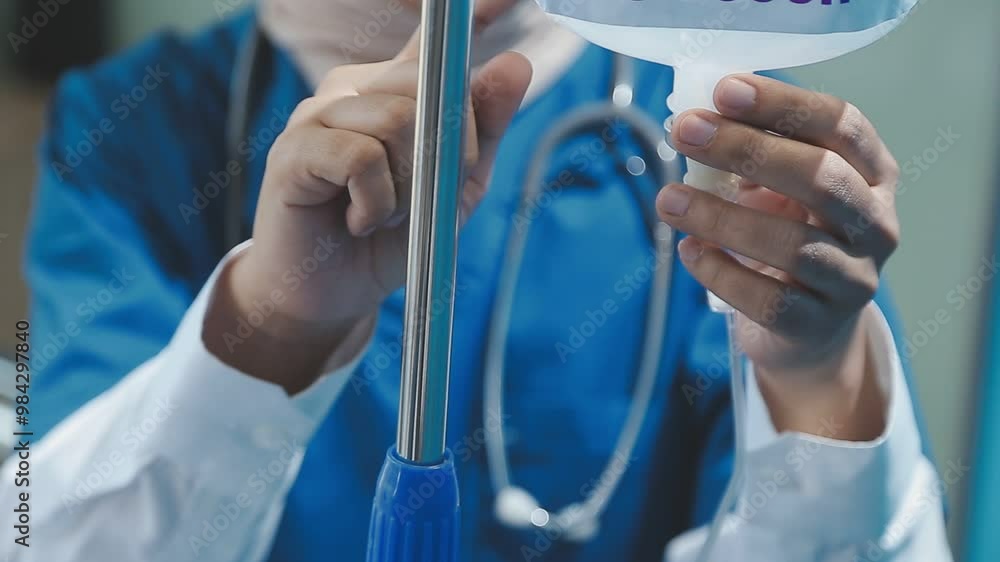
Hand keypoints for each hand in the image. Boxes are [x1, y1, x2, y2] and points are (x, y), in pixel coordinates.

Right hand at [204, 29, 531, 393]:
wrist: (334, 294)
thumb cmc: (391, 238)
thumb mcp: (456, 188)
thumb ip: (484, 131)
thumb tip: (516, 63)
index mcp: (394, 91)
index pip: (434, 42)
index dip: (466, 12)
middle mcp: (354, 89)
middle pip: (428, 90)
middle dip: (446, 157)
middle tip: (419, 202)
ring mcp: (319, 114)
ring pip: (396, 122)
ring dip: (407, 189)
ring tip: (384, 216)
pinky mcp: (294, 150)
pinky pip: (360, 157)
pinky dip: (376, 202)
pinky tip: (360, 220)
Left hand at [657, 74, 898, 439]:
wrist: (810, 329)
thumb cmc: (790, 238)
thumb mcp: (783, 191)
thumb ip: (756, 156)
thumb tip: (698, 122)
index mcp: (872, 174)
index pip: (841, 125)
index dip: (782, 104)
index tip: (723, 90)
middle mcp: (875, 224)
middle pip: (820, 177)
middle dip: (745, 148)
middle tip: (684, 132)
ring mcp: (852, 278)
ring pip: (792, 244)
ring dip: (720, 216)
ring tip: (668, 199)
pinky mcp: (818, 324)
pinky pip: (768, 299)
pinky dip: (721, 272)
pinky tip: (688, 250)